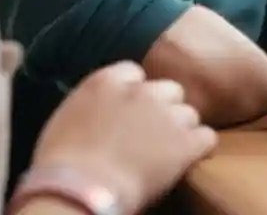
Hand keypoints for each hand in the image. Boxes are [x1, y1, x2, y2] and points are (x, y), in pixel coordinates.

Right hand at [30, 62, 216, 212]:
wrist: (79, 191)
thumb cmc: (60, 166)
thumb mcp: (66, 120)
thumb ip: (92, 105)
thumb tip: (100, 111)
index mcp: (106, 82)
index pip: (134, 73)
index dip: (135, 95)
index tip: (131, 113)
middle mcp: (141, 91)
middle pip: (169, 90)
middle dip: (164, 109)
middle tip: (152, 135)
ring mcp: (166, 114)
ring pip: (189, 114)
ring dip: (181, 131)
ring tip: (166, 154)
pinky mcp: (186, 141)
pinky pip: (206, 138)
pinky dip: (199, 150)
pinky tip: (185, 163)